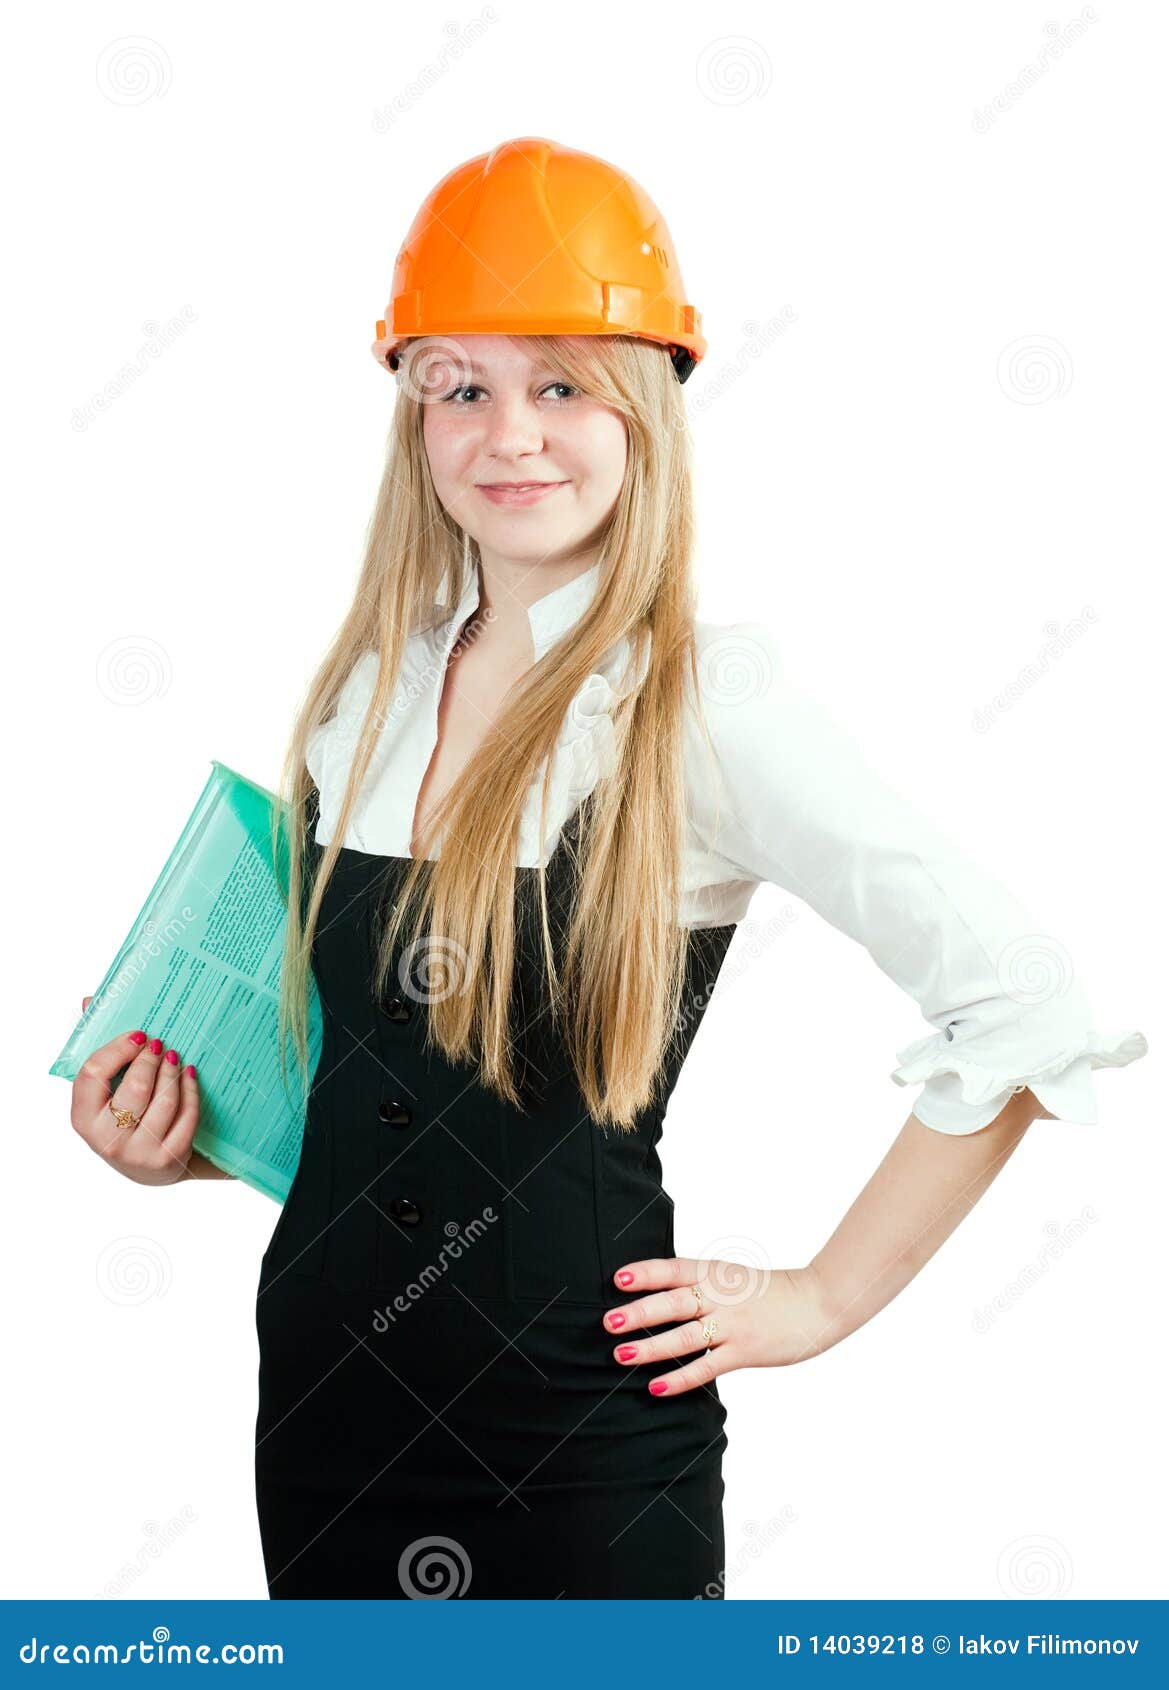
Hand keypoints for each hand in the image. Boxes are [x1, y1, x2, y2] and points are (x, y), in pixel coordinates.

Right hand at [71, 995, 200, 1185]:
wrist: (152, 1168)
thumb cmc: (125, 1120)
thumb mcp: (106, 1092)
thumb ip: (99, 1049)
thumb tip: (89, 1002)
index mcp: (82, 1117)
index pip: (92, 1073)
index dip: (117, 1049)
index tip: (138, 1035)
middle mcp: (106, 1140)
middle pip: (135, 1086)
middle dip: (152, 1058)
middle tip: (162, 1043)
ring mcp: (138, 1153)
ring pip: (164, 1099)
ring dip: (173, 1070)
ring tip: (177, 1056)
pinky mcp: (168, 1160)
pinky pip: (186, 1115)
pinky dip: (191, 1090)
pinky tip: (190, 1075)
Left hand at [601, 1256, 836, 1397]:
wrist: (816, 1303)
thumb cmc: (768, 1291)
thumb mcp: (731, 1277)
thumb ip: (699, 1283)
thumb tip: (656, 1292)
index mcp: (714, 1272)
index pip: (674, 1269)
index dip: (645, 1273)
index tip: (617, 1279)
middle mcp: (720, 1296)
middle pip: (673, 1303)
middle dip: (639, 1313)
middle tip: (608, 1322)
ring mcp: (732, 1325)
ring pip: (684, 1337)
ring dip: (650, 1348)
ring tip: (621, 1355)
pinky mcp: (743, 1352)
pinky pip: (706, 1367)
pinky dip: (679, 1378)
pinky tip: (655, 1387)